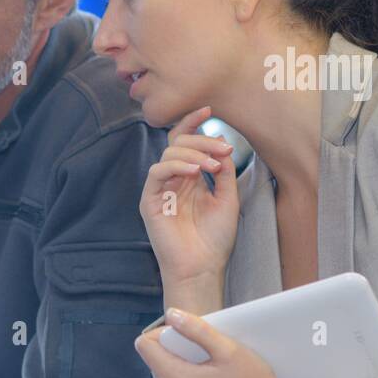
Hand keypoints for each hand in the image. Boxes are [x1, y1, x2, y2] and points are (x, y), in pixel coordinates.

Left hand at [134, 308, 297, 377]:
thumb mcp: (228, 349)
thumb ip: (196, 329)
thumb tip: (171, 314)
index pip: (144, 345)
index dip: (161, 333)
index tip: (183, 333)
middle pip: (155, 362)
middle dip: (173, 351)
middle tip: (203, 351)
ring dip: (181, 369)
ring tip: (209, 368)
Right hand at [140, 106, 239, 296]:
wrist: (203, 267)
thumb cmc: (214, 239)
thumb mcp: (228, 198)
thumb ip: (224, 170)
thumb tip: (221, 143)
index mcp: (189, 179)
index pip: (185, 143)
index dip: (193, 123)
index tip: (209, 110)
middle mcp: (173, 181)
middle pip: (177, 143)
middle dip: (200, 138)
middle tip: (223, 148)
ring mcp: (160, 190)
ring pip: (168, 154)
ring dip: (193, 153)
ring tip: (213, 166)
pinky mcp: (149, 201)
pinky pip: (157, 172)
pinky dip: (176, 166)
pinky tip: (196, 172)